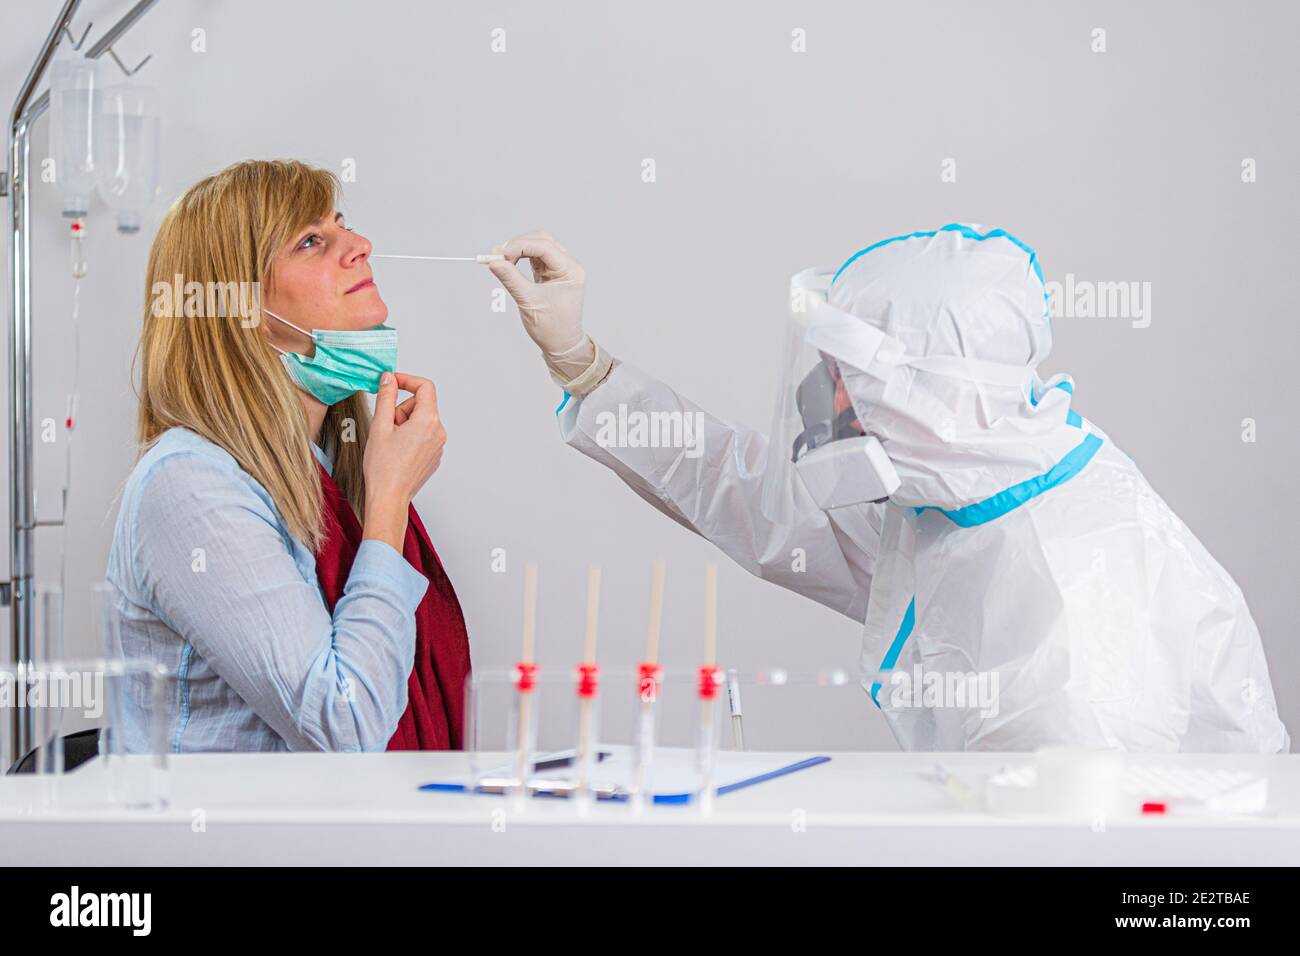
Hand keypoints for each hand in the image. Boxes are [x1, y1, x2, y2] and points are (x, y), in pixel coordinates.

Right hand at [362, 372, 445, 546]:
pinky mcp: (434, 456)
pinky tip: (397, 452)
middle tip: (386, 426)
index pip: (425, 387)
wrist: (389, 497)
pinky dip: (410, 436)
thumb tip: (389, 379)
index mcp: (428, 422)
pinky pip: (423, 435)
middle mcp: (439, 432)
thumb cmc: (383, 468)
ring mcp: (439, 445)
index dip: (407, 380)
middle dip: (401, 409)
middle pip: (421, 404)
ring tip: (390, 442)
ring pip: (421, 420)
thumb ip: (386, 397)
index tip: (392, 382)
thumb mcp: (380, 426)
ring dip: (404, 424)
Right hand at [487, 231, 586, 358]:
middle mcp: (568, 266)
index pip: (544, 247)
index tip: (498, 254)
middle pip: (542, 241)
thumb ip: (511, 279)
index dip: (519, 246)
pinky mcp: (549, 273)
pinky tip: (508, 263)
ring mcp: (559, 269)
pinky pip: (534, 257)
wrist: (561, 344)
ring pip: (537, 246)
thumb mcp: (529, 301)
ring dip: (518, 250)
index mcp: (571, 271)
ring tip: (501, 260)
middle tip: (497, 256)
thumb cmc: (551, 327)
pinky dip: (520, 257)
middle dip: (518, 245)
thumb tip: (493, 261)